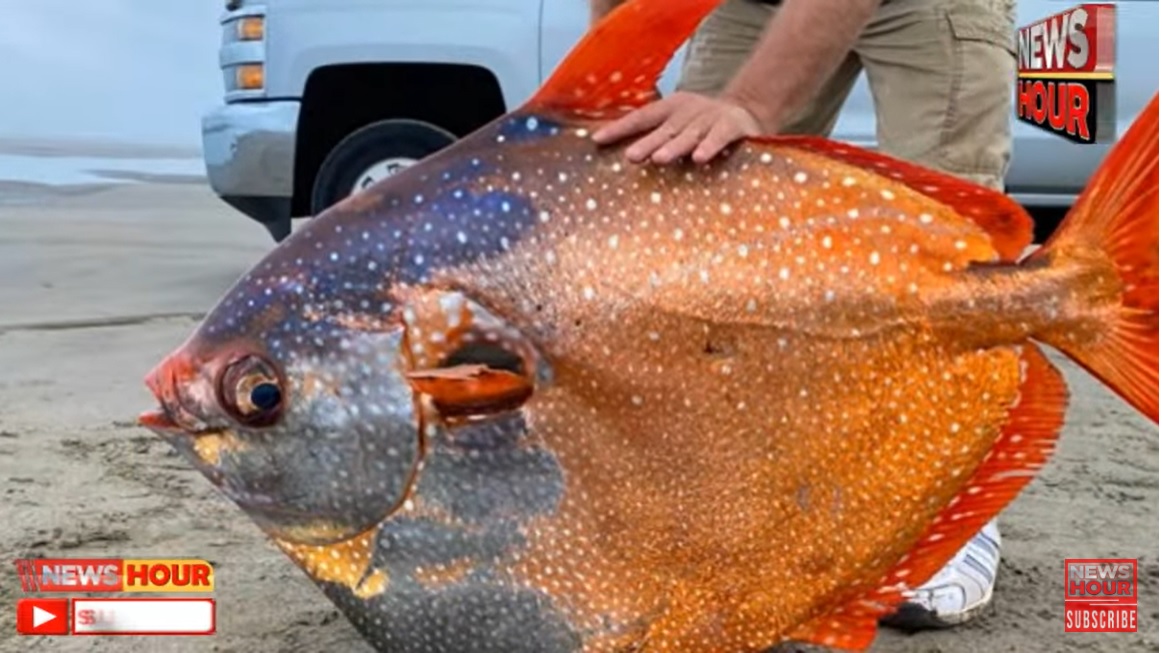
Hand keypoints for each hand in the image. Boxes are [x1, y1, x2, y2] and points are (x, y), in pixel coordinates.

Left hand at [591, 91, 763, 164]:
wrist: (746, 111)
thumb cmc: (702, 124)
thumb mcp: (676, 124)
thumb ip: (653, 135)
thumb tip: (619, 154)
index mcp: (670, 108)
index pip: (641, 117)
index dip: (620, 128)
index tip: (597, 140)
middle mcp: (687, 111)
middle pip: (664, 130)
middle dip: (647, 142)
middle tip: (630, 156)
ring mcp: (709, 118)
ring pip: (689, 135)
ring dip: (674, 147)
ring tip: (659, 160)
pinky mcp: (731, 126)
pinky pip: (719, 138)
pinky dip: (709, 147)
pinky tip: (699, 159)